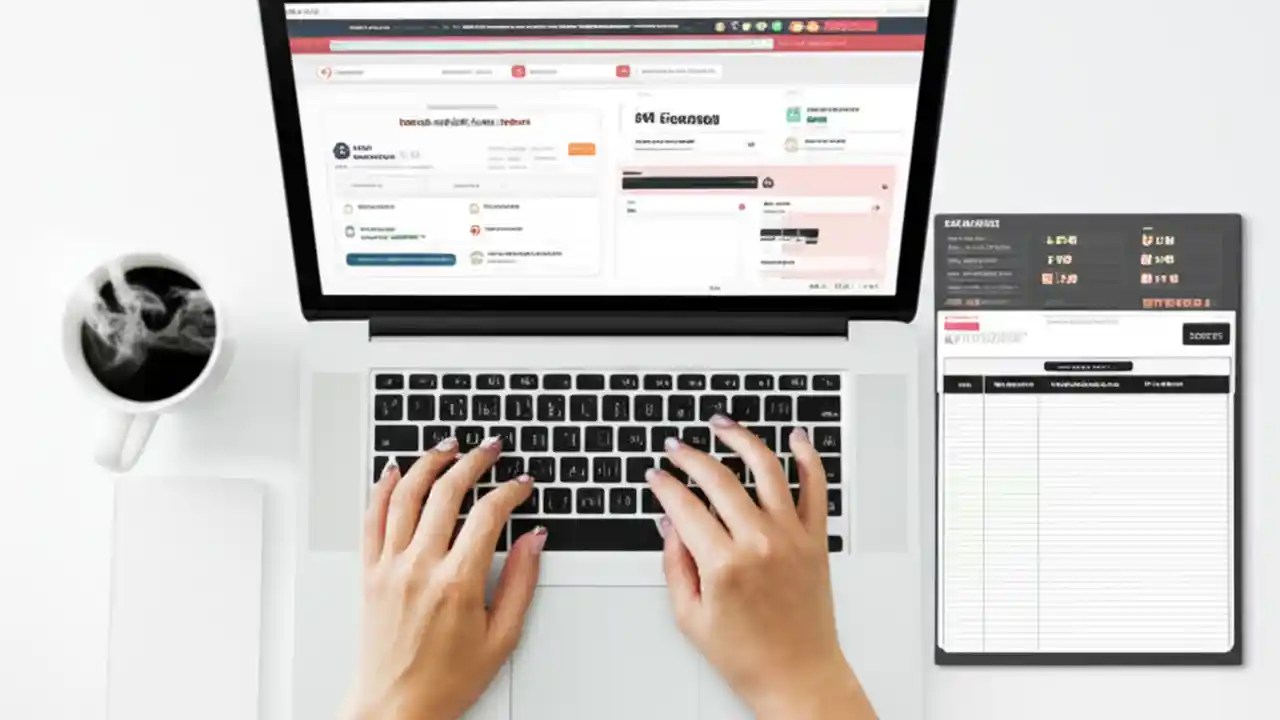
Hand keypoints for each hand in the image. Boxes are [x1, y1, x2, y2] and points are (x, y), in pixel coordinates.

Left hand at [345, 437, 546, 719]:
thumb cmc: (446, 681)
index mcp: (457, 583)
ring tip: (448, 447)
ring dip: (429, 463)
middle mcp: (420, 567)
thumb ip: (521, 583)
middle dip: (474, 462)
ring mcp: (390, 567)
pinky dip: (383, 489)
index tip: (522, 485)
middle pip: (448, 492)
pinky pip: (372, 519)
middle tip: (490, 450)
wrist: (395, 709)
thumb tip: (534, 541)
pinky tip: (396, 472)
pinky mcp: (369, 573)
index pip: (489, 514)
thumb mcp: (502, 638)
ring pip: (406, 495)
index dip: (511, 491)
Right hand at [648, 416, 873, 719]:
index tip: (657, 476)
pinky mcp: (815, 540)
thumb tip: (669, 524)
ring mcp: (791, 537)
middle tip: (678, 448)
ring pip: (766, 468)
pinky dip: (808, 458)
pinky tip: (795, 438)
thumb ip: (675, 564)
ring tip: (723, 426)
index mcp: (723, 564)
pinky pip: (816, 488)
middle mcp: (759, 543)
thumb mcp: (690, 616)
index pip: (685, 506)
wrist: (797, 676)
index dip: (665, 485)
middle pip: (719, 479)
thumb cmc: (747, 656)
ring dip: (741, 439)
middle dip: (691, 457)